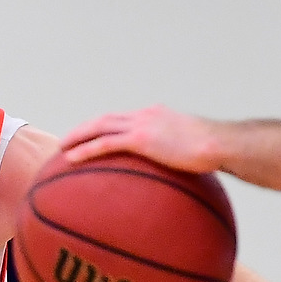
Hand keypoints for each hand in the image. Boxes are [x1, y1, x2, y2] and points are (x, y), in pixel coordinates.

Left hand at [59, 106, 222, 171]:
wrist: (219, 143)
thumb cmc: (214, 150)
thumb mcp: (193, 146)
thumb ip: (180, 151)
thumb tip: (182, 167)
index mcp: (156, 114)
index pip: (124, 117)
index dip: (105, 125)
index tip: (92, 134)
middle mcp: (145, 115)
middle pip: (106, 118)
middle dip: (85, 128)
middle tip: (68, 139)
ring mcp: (141, 125)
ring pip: (99, 127)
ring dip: (78, 136)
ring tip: (62, 148)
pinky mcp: (140, 139)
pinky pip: (105, 144)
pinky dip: (86, 149)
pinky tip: (71, 158)